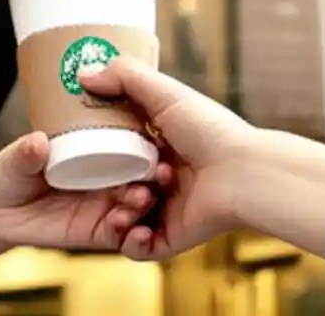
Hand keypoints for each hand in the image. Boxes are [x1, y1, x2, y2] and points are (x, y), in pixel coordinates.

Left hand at [0, 130, 164, 252]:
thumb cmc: (9, 173)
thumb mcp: (14, 160)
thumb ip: (26, 152)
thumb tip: (38, 141)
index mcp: (93, 151)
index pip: (126, 146)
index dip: (143, 145)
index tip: (152, 145)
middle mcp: (105, 178)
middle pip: (138, 176)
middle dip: (151, 176)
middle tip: (154, 175)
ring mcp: (104, 206)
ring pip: (135, 206)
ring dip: (142, 204)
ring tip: (138, 200)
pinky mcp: (97, 232)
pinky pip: (120, 234)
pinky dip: (129, 232)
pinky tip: (125, 224)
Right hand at [78, 57, 259, 260]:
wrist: (245, 175)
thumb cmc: (211, 131)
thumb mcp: (164, 92)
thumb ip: (123, 76)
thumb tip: (83, 75)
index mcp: (161, 145)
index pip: (119, 147)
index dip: (99, 146)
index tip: (78, 142)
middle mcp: (163, 177)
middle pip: (116, 183)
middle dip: (103, 184)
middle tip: (100, 178)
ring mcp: (167, 208)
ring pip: (126, 216)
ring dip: (118, 212)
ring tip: (128, 199)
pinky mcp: (172, 236)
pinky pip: (141, 248)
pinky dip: (132, 241)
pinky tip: (131, 227)